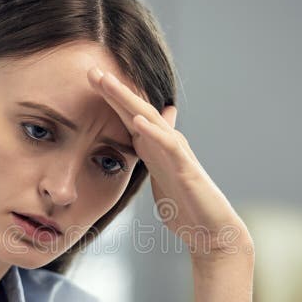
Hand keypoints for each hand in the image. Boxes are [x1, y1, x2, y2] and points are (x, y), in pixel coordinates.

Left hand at [87, 67, 252, 260]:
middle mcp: (166, 144)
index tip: (90, 82)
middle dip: (114, 90)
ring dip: (128, 100)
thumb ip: (150, 162)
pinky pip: (167, 145)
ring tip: (108, 82)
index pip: (129, 117)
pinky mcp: (185, 167)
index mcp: (155, 148)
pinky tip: (137, 120)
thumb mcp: (160, 181)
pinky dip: (152, 131)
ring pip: (150, 120)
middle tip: (92, 70)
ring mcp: (177, 153)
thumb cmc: (186, 209)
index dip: (110, 99)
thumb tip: (139, 150)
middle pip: (136, 111)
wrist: (211, 231)